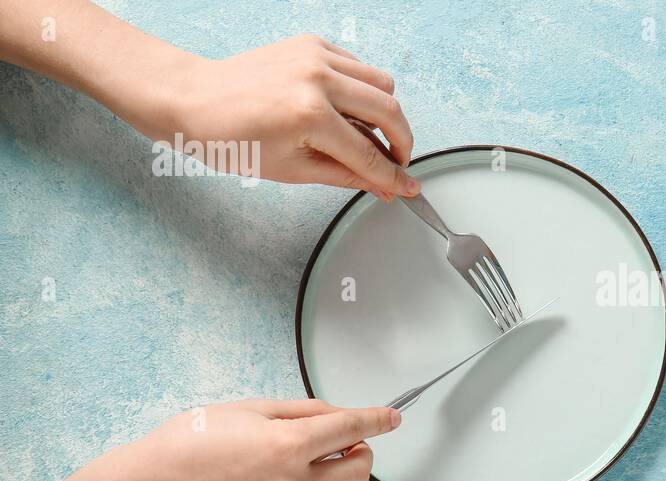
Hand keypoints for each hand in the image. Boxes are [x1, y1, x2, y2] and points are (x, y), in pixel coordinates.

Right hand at [114, 399, 399, 480]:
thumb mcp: (247, 409)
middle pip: (360, 471)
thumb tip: (336, 415)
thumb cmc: (187, 447)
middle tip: (345, 443)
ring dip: (335, 479)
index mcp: (287, 445)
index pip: (351, 428)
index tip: (391, 418)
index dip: (377, 420)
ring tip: (303, 466)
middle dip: (360, 453)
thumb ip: (300, 411)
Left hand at [168, 34, 419, 199]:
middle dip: (402, 142)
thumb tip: (382, 185)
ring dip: (386, 113)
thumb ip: (346, 176)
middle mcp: (317, 79)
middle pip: (389, 111)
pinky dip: (362, 90)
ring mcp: (315, 56)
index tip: (408, 187)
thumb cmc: (230, 138)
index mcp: (309, 115)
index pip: (368, 153)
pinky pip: (357, 67)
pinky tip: (347, 109)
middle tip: (398, 161)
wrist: (193, 99)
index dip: (393, 176)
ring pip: (381, 83)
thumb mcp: (291, 169)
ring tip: (373, 135)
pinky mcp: (312, 44)